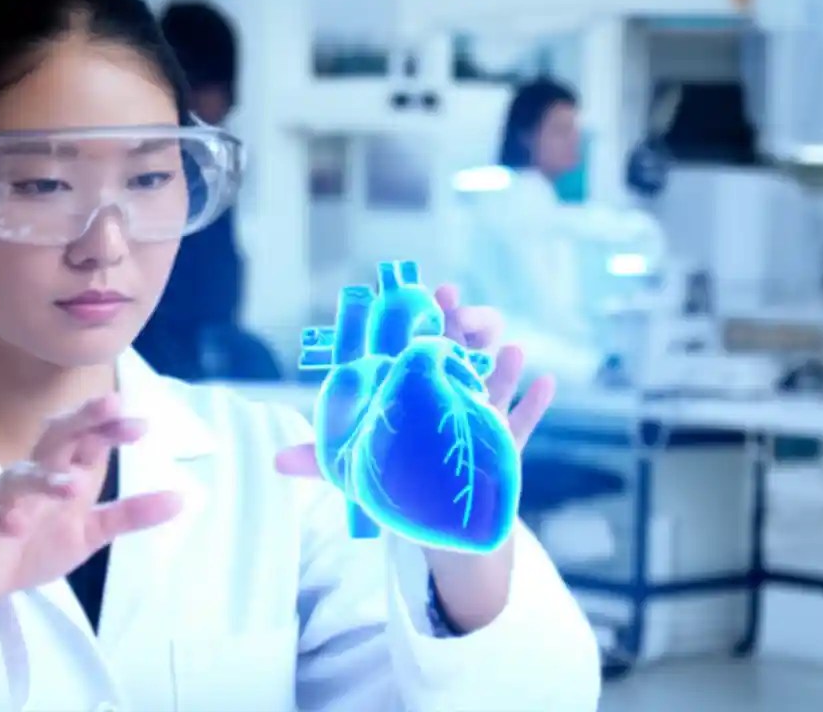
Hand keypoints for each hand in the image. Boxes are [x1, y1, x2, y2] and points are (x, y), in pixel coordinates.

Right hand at [0, 395, 183, 613]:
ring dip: (47, 479)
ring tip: (73, 485)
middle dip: (83, 420)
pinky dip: (1, 517)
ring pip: (22, 477)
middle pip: (56, 438)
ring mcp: (3, 498)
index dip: (111, 427)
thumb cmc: (33, 544)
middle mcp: (33, 476)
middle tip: (111, 405)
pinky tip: (14, 525)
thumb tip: (181, 499)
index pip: (88, 439)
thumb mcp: (90, 532)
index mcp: (63, 473)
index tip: (142, 425)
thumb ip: (130, 514)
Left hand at [275, 284, 555, 630]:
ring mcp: (477, 422)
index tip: (431, 292)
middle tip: (462, 309)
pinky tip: (546, 382)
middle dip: (462, 330)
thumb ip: (320, 461)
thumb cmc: (397, 486)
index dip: (423, 320)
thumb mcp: (356, 470)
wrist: (442, 529)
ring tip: (511, 348)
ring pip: (491, 384)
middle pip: (456, 357)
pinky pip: (522, 424)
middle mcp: (446, 401)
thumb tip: (277, 460)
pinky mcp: (501, 449)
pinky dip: (535, 404)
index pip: (415, 351)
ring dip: (502, 366)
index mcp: (413, 398)